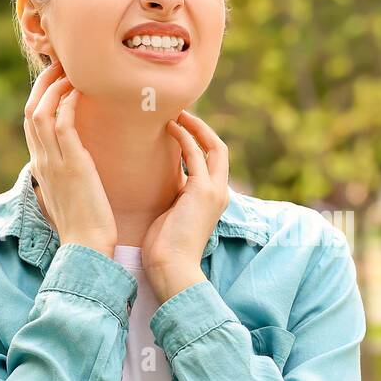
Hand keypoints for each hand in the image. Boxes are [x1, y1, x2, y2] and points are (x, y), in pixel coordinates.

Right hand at [23, 60, 116, 255]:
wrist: (87, 249)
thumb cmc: (85, 228)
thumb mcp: (70, 198)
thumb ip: (69, 178)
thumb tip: (77, 168)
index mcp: (41, 168)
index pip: (32, 124)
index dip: (40, 98)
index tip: (55, 81)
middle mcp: (42, 162)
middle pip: (31, 111)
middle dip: (43, 85)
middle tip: (59, 65)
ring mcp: (54, 163)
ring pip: (41, 113)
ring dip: (54, 88)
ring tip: (70, 71)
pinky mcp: (73, 165)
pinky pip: (63, 124)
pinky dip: (69, 104)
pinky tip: (81, 92)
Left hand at [143, 109, 229, 303]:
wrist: (172, 269)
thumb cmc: (165, 250)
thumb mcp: (172, 216)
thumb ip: (174, 197)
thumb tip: (161, 183)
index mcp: (213, 200)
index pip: (212, 162)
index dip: (199, 141)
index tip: (179, 126)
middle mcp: (219, 192)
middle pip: (218, 149)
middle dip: (202, 128)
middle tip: (180, 111)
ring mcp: (214, 191)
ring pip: (212, 147)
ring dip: (194, 126)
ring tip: (175, 112)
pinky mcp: (202, 191)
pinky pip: (194, 155)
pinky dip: (184, 138)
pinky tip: (169, 127)